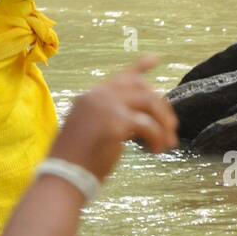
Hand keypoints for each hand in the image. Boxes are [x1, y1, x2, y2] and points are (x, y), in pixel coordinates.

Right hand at [47, 56, 177, 183]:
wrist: (64, 176)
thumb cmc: (78, 161)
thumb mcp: (94, 131)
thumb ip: (113, 118)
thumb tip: (140, 120)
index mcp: (91, 96)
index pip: (122, 76)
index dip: (141, 66)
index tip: (156, 58)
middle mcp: (98, 96)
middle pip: (141, 88)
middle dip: (161, 107)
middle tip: (172, 129)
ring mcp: (106, 107)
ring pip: (149, 102)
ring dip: (163, 122)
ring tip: (169, 142)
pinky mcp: (115, 122)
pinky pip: (148, 125)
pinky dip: (157, 138)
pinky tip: (156, 151)